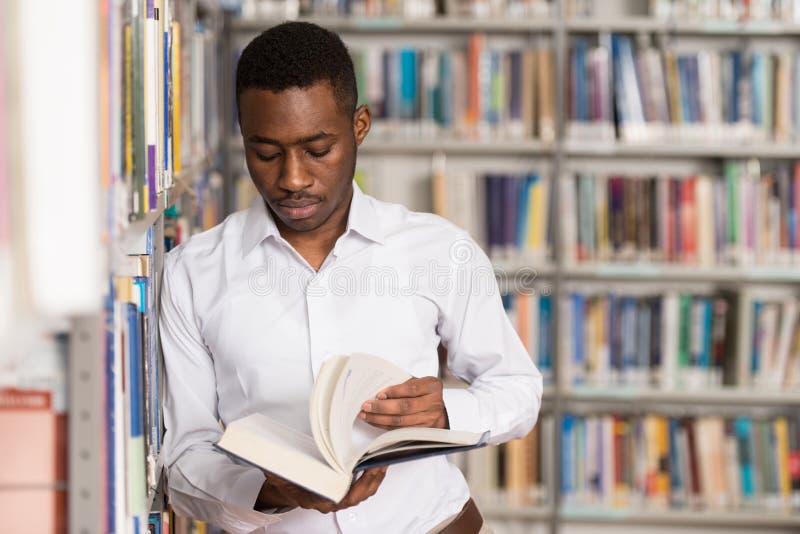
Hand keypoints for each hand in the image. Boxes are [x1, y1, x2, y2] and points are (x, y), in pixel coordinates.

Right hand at [257, 467, 387, 512]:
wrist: (289, 489)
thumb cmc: (288, 483)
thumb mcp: (279, 478)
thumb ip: (276, 473)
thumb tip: (269, 465)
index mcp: (320, 500)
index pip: (339, 498)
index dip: (352, 489)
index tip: (358, 476)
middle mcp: (333, 501)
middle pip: (358, 495)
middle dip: (370, 480)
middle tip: (378, 464)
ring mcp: (341, 497)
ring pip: (364, 492)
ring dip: (375, 478)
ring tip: (383, 460)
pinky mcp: (347, 490)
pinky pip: (365, 487)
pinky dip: (373, 476)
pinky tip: (377, 463)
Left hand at [359, 376, 448, 429]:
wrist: (437, 409)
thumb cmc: (423, 392)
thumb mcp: (418, 382)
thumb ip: (403, 384)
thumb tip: (379, 393)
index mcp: (432, 386)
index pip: (412, 389)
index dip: (394, 391)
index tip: (378, 394)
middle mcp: (434, 404)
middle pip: (405, 407)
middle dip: (382, 407)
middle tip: (366, 405)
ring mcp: (430, 419)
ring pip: (401, 421)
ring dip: (379, 418)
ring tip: (365, 414)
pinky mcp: (422, 432)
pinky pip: (399, 430)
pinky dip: (384, 425)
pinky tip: (373, 421)